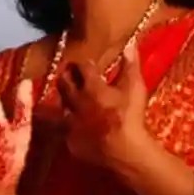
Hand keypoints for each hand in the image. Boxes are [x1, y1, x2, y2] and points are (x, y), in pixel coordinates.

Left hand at [55, 44, 150, 171]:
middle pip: (63, 84)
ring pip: (59, 107)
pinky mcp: (70, 140)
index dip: (83, 64)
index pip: (81, 67)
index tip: (87, 64)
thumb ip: (131, 66)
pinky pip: (64, 130)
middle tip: (70, 76)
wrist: (123, 150)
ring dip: (63, 102)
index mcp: (90, 86)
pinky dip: (67, 126)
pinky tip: (72, 127)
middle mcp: (75, 101)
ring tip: (67, 100)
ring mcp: (70, 121)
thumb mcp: (134, 87)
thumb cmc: (130, 116)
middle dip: (65, 78)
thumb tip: (129, 44)